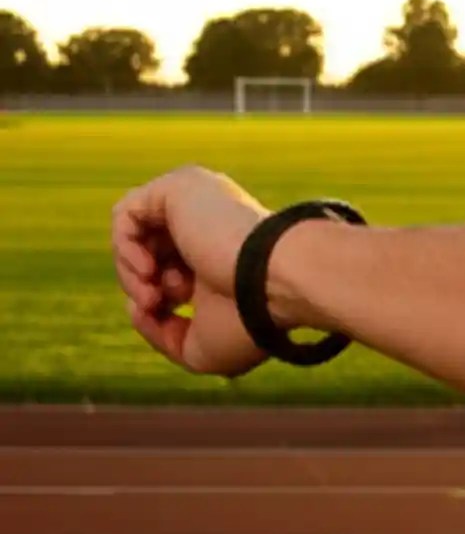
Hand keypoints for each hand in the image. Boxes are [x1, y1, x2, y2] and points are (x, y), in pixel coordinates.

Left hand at [110, 165, 271, 376]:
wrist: (271, 284)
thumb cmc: (246, 321)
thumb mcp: (197, 346)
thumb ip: (162, 333)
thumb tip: (135, 307)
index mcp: (222, 252)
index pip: (169, 269)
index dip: (155, 299)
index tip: (165, 315)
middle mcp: (209, 222)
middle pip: (149, 250)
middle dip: (141, 285)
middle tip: (153, 304)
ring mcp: (196, 202)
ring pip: (135, 233)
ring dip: (129, 271)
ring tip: (150, 293)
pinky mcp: (179, 187)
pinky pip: (126, 214)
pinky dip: (124, 247)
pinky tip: (147, 269)